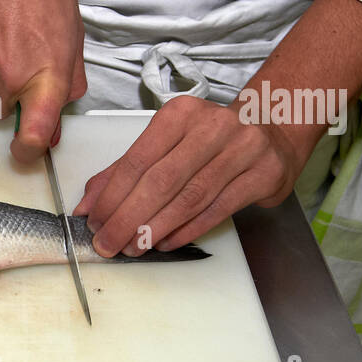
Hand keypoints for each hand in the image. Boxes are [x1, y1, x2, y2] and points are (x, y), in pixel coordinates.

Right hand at [0, 0, 86, 162]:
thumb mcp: (71, 26)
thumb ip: (69, 74)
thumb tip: (62, 108)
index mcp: (48, 70)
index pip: (37, 134)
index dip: (30, 150)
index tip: (28, 151)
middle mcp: (10, 73)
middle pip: (3, 114)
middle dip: (10, 98)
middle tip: (16, 59)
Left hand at [73, 95, 317, 256]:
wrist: (274, 128)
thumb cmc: (210, 141)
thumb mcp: (167, 144)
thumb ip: (124, 171)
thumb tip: (87, 206)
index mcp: (180, 114)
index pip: (137, 160)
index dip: (112, 196)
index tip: (94, 222)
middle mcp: (213, 126)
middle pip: (161, 181)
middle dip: (128, 218)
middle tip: (108, 244)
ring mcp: (242, 148)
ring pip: (189, 198)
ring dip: (155, 228)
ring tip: (133, 248)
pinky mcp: (264, 174)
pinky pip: (217, 209)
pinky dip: (187, 230)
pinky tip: (165, 243)